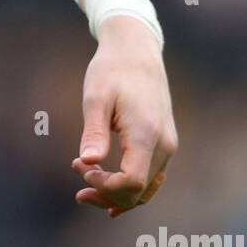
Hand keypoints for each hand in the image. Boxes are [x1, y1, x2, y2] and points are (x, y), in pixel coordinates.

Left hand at [72, 16, 177, 216]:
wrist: (137, 50)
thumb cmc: (112, 70)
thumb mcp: (96, 96)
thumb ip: (94, 131)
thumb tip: (88, 162)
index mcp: (146, 133)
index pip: (132, 182)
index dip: (105, 186)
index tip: (79, 167)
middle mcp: (164, 145)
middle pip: (140, 191)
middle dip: (107, 195)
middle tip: (78, 186)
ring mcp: (168, 145)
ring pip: (148, 189)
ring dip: (118, 196)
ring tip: (86, 194)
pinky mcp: (165, 143)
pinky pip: (152, 177)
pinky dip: (133, 189)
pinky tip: (112, 193)